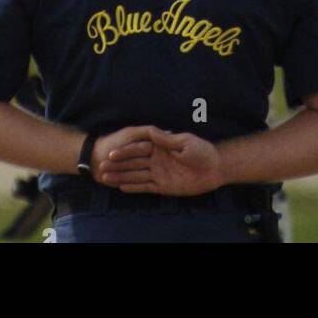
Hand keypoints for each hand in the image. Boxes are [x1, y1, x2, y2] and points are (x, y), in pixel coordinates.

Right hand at [97, 126, 221, 195]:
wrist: (215, 169)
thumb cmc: (202, 151)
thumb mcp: (185, 141)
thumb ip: (167, 139)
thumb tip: (152, 130)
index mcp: (160, 147)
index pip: (138, 148)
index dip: (125, 151)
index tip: (111, 152)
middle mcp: (156, 160)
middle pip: (133, 162)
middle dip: (118, 164)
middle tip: (102, 166)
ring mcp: (159, 174)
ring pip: (136, 175)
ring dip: (121, 176)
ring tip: (106, 178)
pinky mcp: (163, 187)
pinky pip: (145, 187)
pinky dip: (133, 187)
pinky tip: (121, 186)